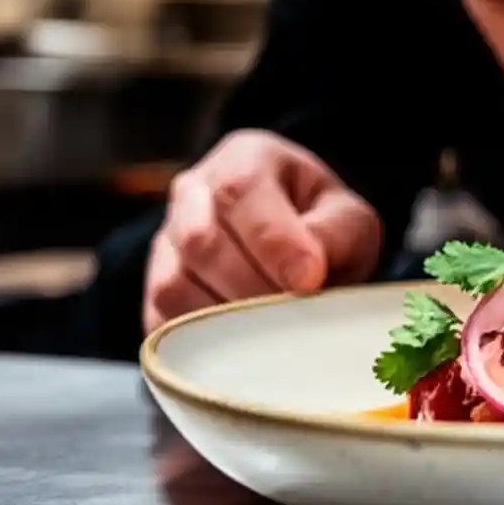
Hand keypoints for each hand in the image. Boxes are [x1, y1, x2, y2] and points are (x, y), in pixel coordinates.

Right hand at [143, 130, 382, 333]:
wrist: (302, 256)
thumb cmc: (325, 230)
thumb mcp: (349, 220)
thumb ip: (336, 234)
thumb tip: (306, 269)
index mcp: (245, 158)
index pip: (241, 191)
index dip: (273, 242)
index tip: (308, 281)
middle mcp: (194, 193)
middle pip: (201, 241)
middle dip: (254, 287)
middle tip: (296, 314)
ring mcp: (167, 242)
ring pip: (174, 285)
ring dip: (229, 318)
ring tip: (275, 331)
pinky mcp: (154, 292)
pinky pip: (162, 322)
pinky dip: (203, 343)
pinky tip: (243, 345)